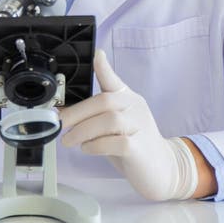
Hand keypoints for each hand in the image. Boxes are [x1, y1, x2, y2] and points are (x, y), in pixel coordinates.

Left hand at [60, 49, 198, 200]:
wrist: (162, 168)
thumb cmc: (133, 144)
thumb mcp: (114, 125)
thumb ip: (95, 116)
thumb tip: (64, 113)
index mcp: (128, 98)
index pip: (114, 80)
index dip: (104, 67)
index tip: (97, 55)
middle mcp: (135, 108)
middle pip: (104, 102)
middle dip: (77, 113)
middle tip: (60, 124)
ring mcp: (139, 126)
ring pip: (108, 121)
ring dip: (83, 131)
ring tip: (70, 140)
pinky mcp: (140, 148)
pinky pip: (115, 142)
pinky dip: (96, 145)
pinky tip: (88, 149)